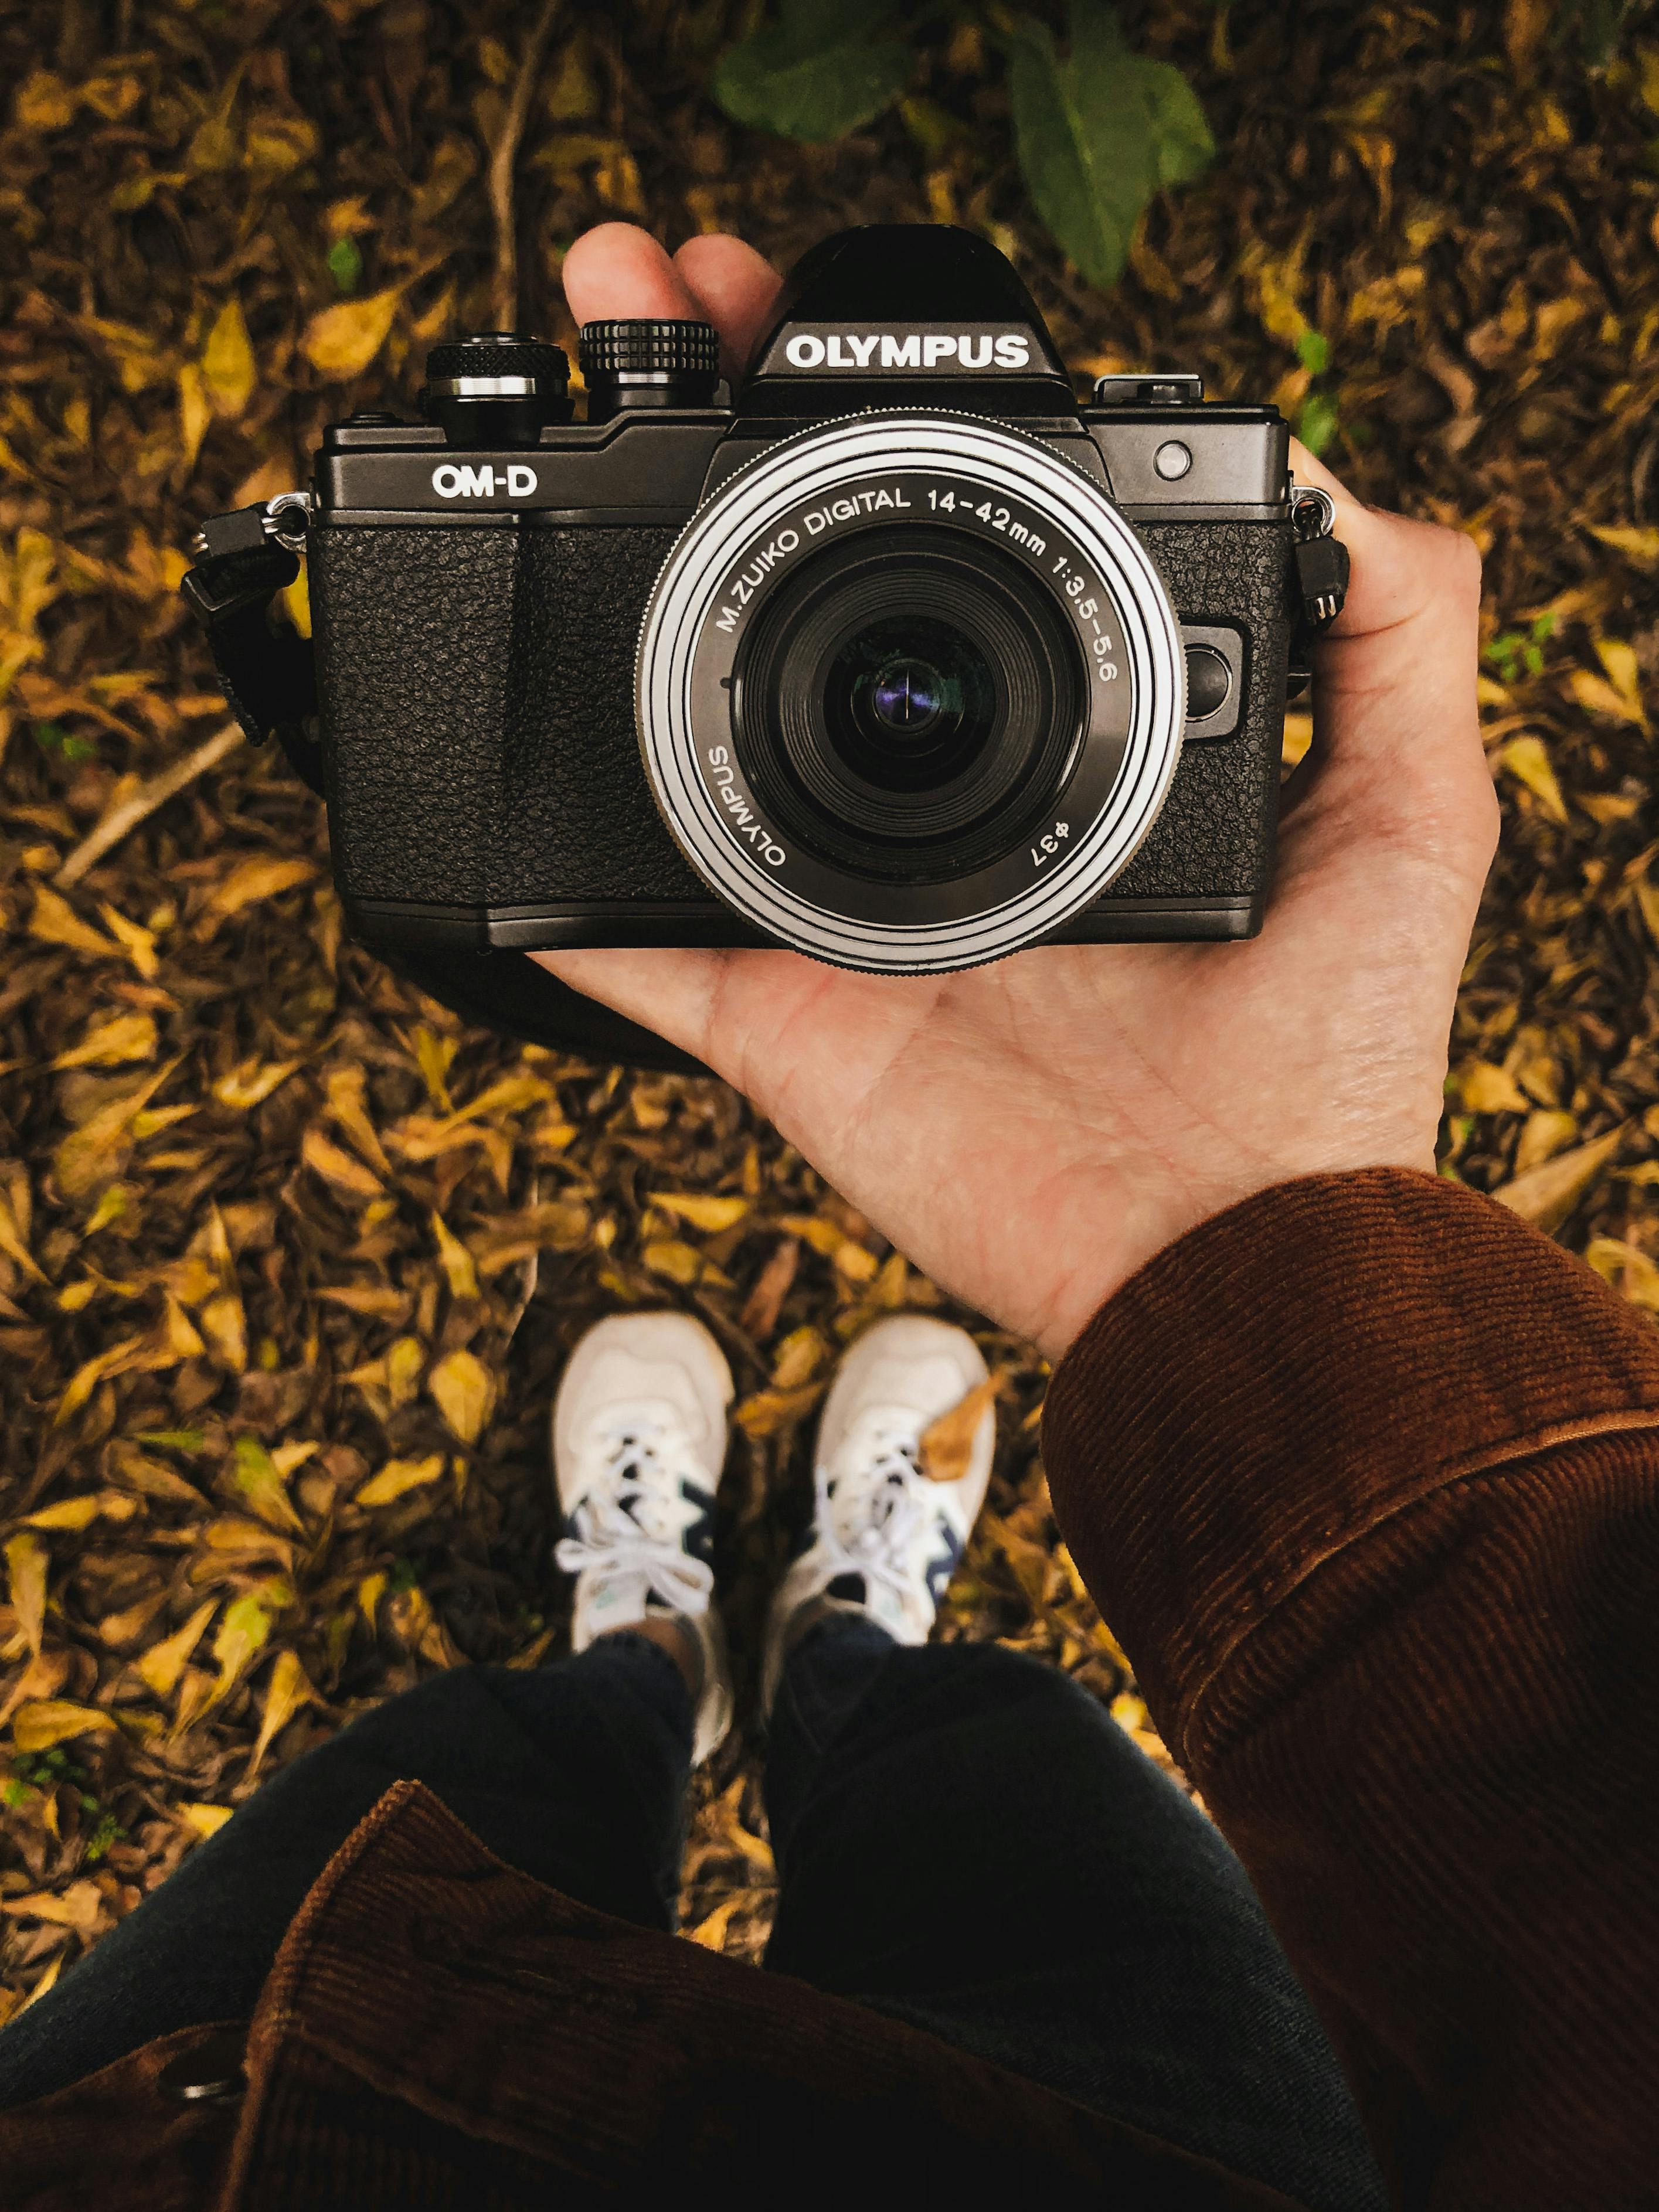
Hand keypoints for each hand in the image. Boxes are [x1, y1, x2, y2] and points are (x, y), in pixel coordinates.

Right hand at [540, 224, 1496, 1359]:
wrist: (1236, 1259)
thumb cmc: (1331, 1063)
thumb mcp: (1411, 817)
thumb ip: (1398, 640)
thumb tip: (1340, 481)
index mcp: (1065, 767)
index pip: (955, 572)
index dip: (884, 445)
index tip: (818, 319)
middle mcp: (944, 831)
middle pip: (799, 631)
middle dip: (715, 470)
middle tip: (644, 302)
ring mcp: (848, 923)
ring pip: (702, 766)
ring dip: (620, 629)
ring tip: (555, 469)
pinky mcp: (781, 1024)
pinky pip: (641, 955)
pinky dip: (557, 899)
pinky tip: (488, 796)